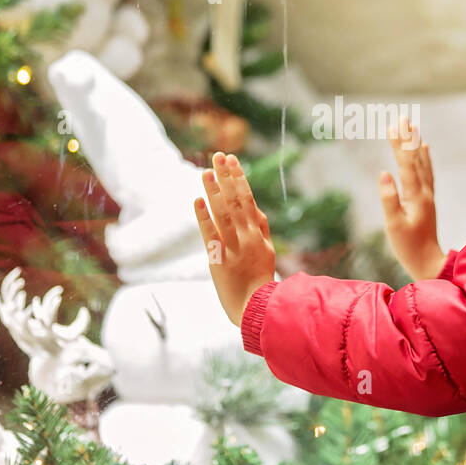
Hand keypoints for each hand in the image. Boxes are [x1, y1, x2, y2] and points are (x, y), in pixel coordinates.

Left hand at [194, 151, 276, 326]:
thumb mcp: (267, 251)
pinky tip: (197, 200)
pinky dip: (204, 217)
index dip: (239, 178)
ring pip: (223, 214)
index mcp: (259, 233)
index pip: (248, 199)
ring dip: (214, 191)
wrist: (256, 308)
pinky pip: (211, 235)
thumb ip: (261, 228)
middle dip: (226, 177)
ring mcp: (234, 248)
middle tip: (218, 156)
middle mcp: (248, 237)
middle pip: (236, 201)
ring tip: (205, 172)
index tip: (231, 160)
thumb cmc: (261, 280)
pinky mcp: (219, 260)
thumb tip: (256, 207)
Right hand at [380, 115, 445, 281]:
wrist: (429, 262)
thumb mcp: (393, 224)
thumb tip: (383, 174)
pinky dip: (425, 159)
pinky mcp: (427, 200)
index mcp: (415, 195)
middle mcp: (425, 191)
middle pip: (416, 159)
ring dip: (417, 144)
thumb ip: (389, 198)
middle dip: (407, 138)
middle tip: (402, 117)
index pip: (406, 164)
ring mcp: (428, 195)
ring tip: (413, 127)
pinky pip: (427, 173)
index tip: (392, 126)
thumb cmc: (408, 246)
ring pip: (423, 164)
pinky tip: (424, 149)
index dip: (399, 144)